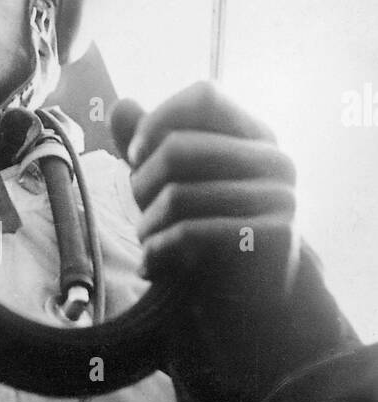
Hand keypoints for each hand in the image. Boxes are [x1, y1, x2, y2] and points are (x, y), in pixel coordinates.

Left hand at [110, 82, 298, 304]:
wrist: (250, 304)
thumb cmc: (208, 234)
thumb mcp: (176, 183)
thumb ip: (151, 145)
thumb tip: (120, 104)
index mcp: (256, 137)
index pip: (204, 96)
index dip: (158, 121)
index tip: (135, 156)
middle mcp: (276, 161)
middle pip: (178, 147)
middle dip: (140, 183)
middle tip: (138, 212)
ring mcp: (280, 199)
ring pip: (177, 194)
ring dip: (145, 225)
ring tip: (147, 243)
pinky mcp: (273, 240)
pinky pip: (191, 232)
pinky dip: (158, 250)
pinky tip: (152, 265)